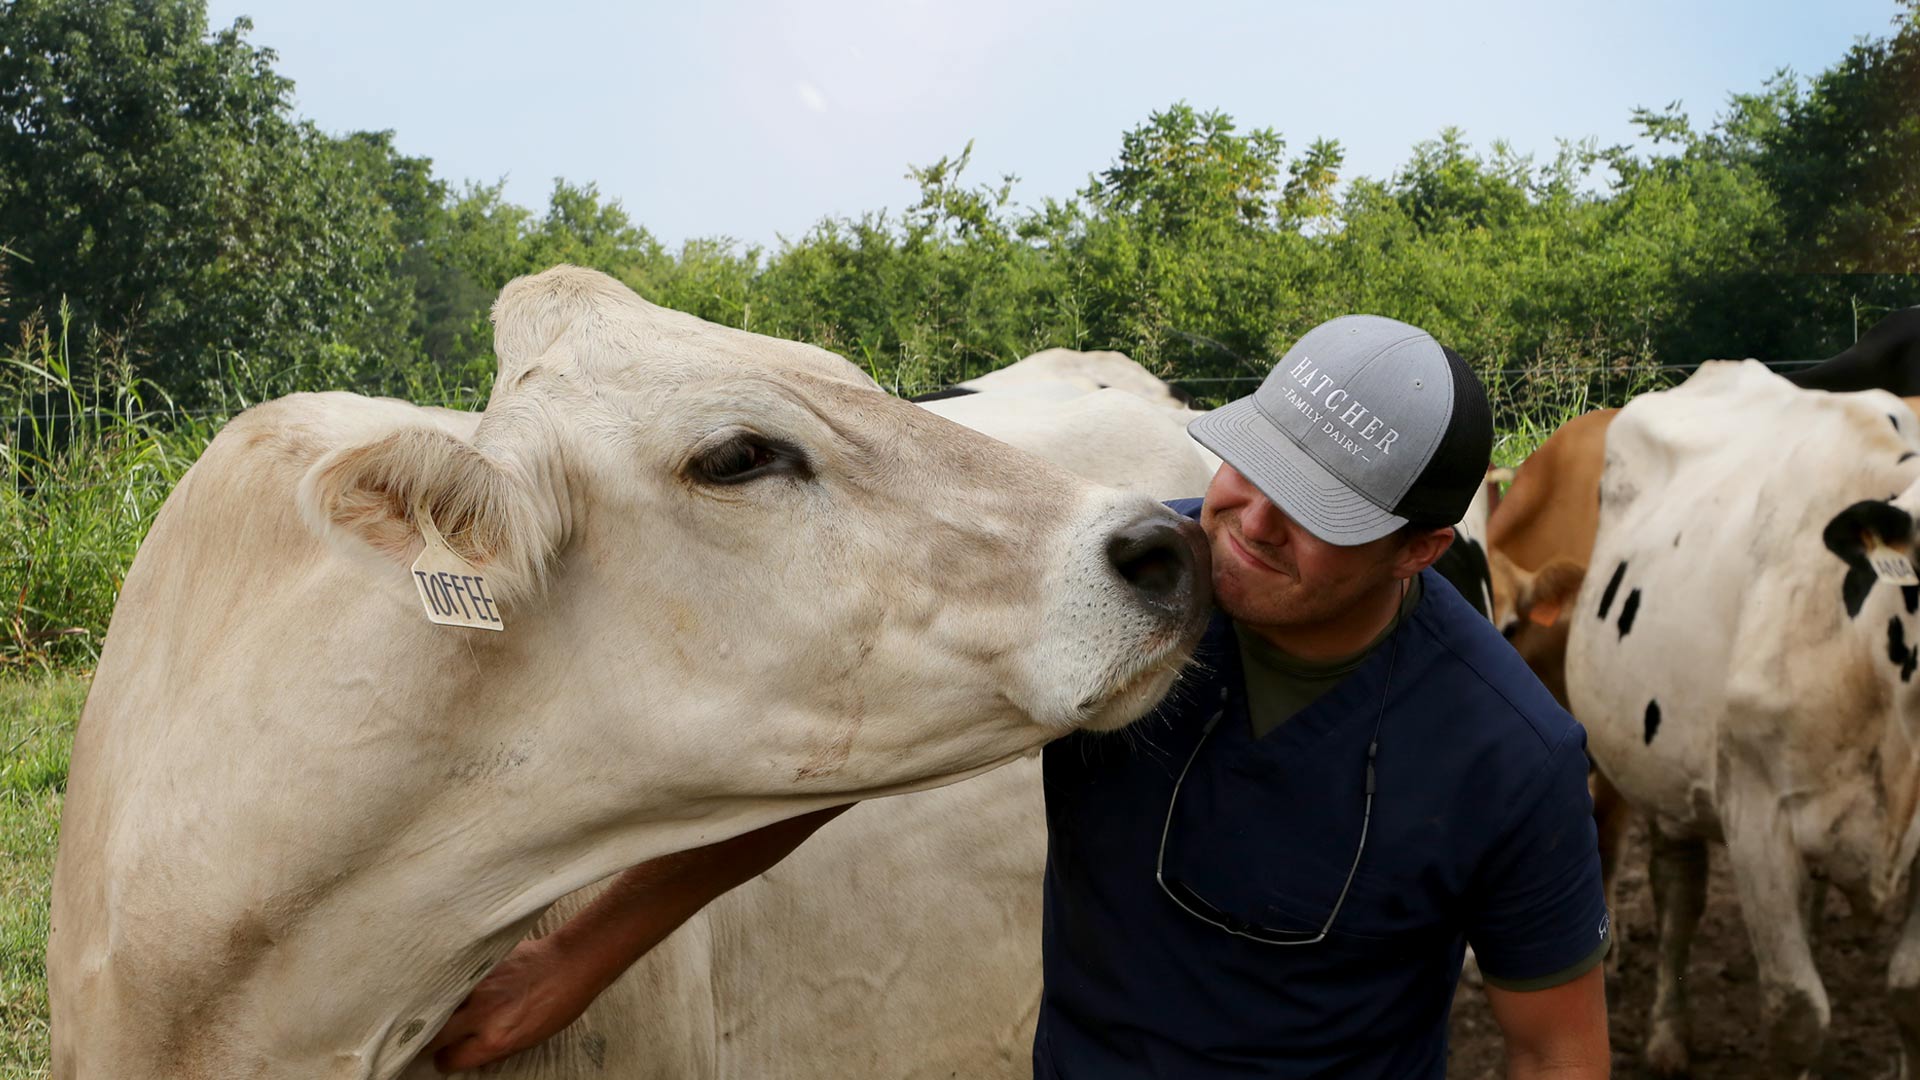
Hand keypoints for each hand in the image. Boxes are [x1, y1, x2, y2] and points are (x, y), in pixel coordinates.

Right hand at [426, 936, 596, 1073]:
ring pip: (437, 1002)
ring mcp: (477, 986)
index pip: (450, 1059)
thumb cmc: (558, 1005)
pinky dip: (447, 984)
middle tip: (427, 1038)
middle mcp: (480, 1014)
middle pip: (433, 1034)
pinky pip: (452, 977)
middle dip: (426, 1039)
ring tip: (430, 1011)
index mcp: (494, 1039)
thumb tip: (473, 1058)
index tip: (445, 1057)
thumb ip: (496, 1050)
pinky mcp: (478, 964)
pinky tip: (446, 985)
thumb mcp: (529, 1039)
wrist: (570, 964)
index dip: (446, 1061)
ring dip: (433, 1009)